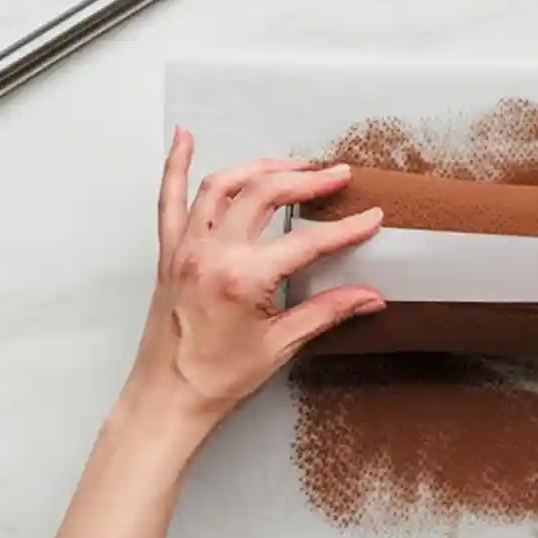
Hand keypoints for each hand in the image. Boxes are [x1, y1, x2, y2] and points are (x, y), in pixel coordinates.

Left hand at [122, 127, 385, 427]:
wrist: (166, 399)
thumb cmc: (217, 378)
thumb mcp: (281, 345)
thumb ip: (327, 312)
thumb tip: (370, 297)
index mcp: (242, 279)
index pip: (306, 242)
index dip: (345, 228)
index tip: (371, 217)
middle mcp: (211, 254)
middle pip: (264, 194)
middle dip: (306, 179)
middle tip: (337, 175)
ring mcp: (185, 248)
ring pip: (223, 185)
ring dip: (260, 166)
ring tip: (293, 164)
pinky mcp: (169, 252)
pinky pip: (169, 198)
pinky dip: (175, 164)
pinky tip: (184, 138)